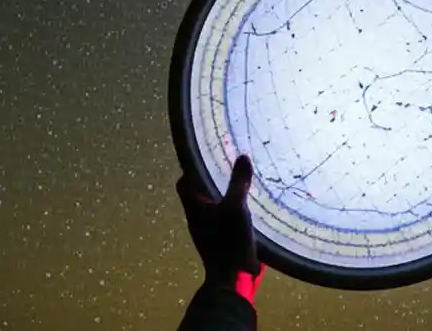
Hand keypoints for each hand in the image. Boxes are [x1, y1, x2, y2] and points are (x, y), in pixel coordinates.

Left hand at [176, 155, 264, 300]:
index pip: (185, 182)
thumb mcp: (235, 207)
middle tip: (229, 163)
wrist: (233, 278)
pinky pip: (223, 216)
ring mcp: (208, 229)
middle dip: (211, 177)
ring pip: (212, 204)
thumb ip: (238, 182)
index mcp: (193, 207)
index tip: (209, 153)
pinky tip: (247, 203)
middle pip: (199, 192)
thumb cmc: (228, 241)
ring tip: (240, 180)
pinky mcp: (220, 238)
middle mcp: (196, 217)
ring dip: (223, 193)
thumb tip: (242, 157)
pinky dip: (231, 207)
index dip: (193, 167)